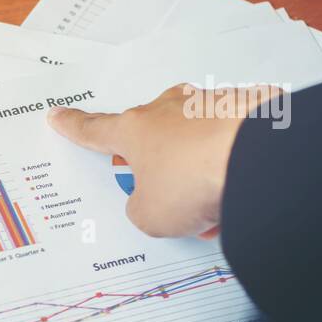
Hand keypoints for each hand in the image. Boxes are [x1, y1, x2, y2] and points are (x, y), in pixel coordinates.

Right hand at [47, 83, 276, 238]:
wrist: (262, 159)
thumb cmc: (195, 180)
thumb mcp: (150, 216)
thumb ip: (142, 208)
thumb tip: (157, 200)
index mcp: (134, 131)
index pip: (94, 130)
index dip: (73, 127)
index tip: (59, 116)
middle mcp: (169, 112)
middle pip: (153, 137)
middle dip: (160, 164)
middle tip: (171, 190)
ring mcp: (210, 106)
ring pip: (197, 145)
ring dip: (202, 175)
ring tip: (217, 206)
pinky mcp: (247, 110)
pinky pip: (231, 144)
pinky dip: (233, 168)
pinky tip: (243, 192)